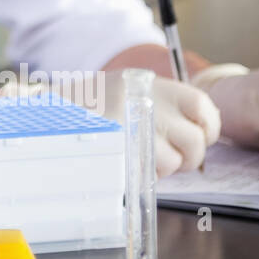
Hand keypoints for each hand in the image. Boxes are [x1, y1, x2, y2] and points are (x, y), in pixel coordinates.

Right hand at [94, 71, 220, 177]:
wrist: (50, 106)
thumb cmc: (91, 99)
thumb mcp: (130, 86)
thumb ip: (164, 102)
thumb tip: (199, 129)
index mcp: (154, 85)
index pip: (203, 107)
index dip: (208, 127)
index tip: (199, 133)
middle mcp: (150, 106)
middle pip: (195, 142)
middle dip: (189, 156)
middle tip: (173, 155)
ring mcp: (136, 130)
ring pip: (174, 163)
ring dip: (162, 167)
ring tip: (140, 154)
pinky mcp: (124, 152)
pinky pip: (149, 174)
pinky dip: (144, 173)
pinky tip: (128, 160)